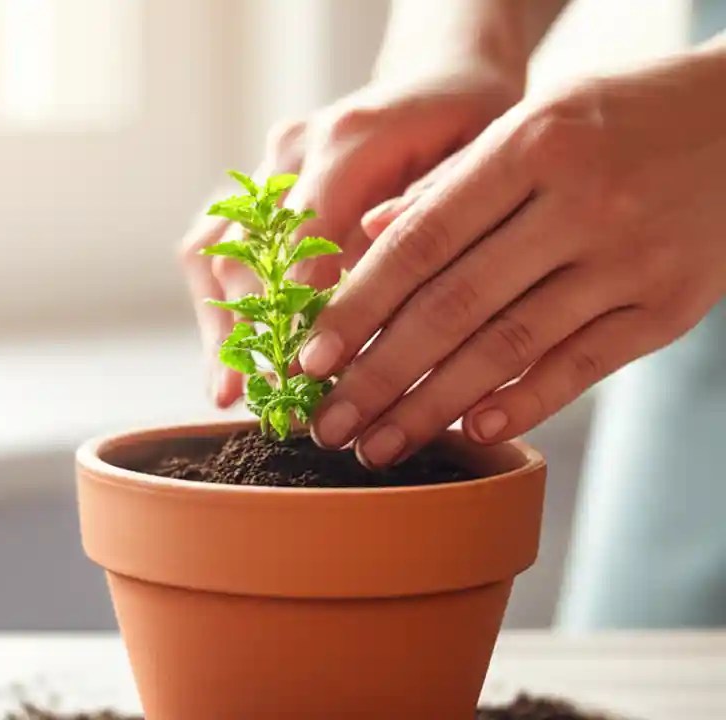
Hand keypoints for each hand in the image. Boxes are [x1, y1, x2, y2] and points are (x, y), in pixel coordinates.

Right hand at [181, 67, 521, 406]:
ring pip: (214, 248)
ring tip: (229, 391)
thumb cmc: (472, 121)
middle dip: (249, 328)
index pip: (303, 229)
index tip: (299, 370)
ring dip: (220, 323)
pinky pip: (215, 248)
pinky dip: (219, 306)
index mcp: (350, 137)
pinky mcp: (255, 187)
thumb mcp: (480, 154)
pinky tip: (230, 362)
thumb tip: (376, 260)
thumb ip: (427, 204)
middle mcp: (295, 147)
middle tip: (264, 397)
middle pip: (244, 244)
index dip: (294, 302)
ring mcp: (267, 166)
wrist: (438, 77)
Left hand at [301, 49, 725, 466]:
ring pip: (509, 347)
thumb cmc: (618, 116)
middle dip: (379, 375)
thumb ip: (450, 180)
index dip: (358, 306)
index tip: (308, 357)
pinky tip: (469, 431)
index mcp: (530, 145)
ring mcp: (630, 259)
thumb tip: (367, 235)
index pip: (422, 242)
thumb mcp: (532, 118)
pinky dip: (522, 403)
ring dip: (432, 406)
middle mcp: (580, 203)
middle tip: (326, 424)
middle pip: (454, 306)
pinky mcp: (669, 307)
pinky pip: (582, 366)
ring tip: (379, 446)